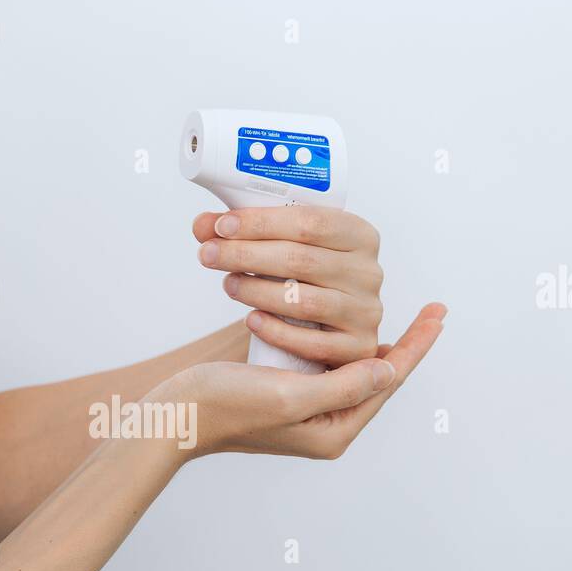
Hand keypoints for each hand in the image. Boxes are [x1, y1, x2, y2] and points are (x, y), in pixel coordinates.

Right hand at [149, 302, 446, 460]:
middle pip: (377, 373)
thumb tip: (389, 372)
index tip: (439, 313)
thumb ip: (341, 388)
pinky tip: (348, 313)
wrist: (173, 410)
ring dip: (371, 335)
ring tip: (399, 311)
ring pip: (352, 363)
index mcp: (332, 431)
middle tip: (433, 309)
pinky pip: (325, 357)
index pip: (386, 382)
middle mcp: (325, 421)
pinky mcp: (286, 387)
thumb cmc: (221, 408)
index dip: (415, 346)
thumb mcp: (288, 398)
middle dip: (400, 341)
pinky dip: (338, 333)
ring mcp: (306, 405)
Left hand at [193, 206, 383, 367]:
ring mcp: (366, 312)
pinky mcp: (357, 348)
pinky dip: (278, 331)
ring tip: (228, 285)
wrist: (334, 327)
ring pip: (304, 301)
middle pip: (302, 259)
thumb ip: (245, 233)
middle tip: (209, 254)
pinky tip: (251, 320)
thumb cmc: (306, 280)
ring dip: (257, 292)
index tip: (221, 227)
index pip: (309, 221)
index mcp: (359, 234)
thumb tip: (202, 225)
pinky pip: (313, 343)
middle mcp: (369, 272)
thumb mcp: (284, 249)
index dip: (261, 223)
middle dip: (246, 255)